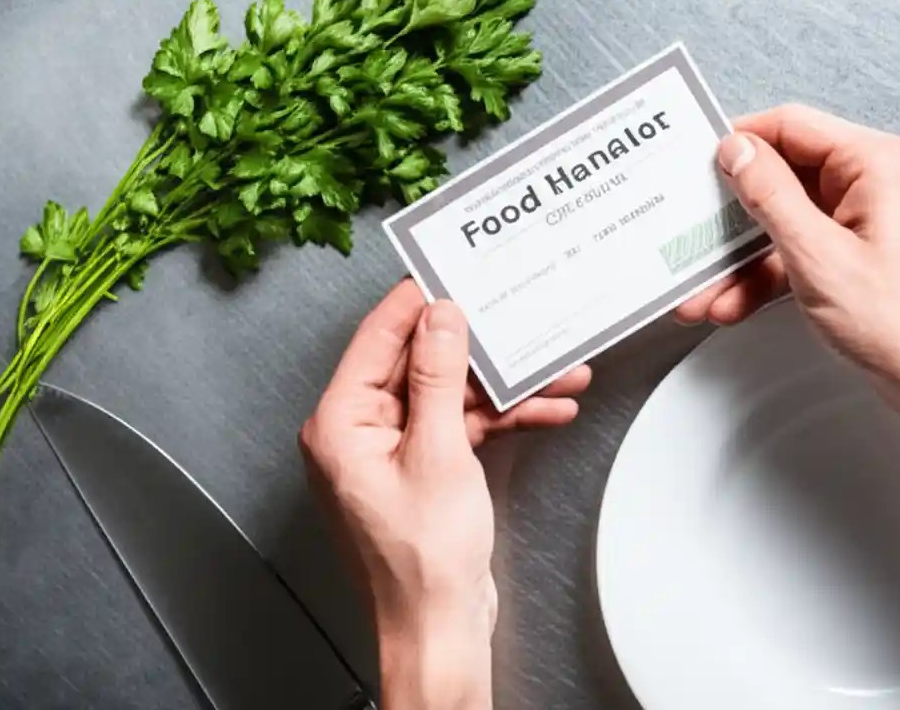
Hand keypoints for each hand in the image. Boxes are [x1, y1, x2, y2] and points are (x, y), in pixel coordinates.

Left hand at [299, 279, 589, 707]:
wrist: (440, 629)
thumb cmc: (422, 563)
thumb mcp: (439, 452)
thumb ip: (437, 377)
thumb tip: (439, 318)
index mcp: (340, 424)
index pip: (377, 340)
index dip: (417, 303)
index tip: (449, 271)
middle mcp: (358, 434)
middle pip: (421, 367)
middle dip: (481, 352)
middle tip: (519, 320)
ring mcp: (391, 454)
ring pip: (450, 398)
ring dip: (505, 389)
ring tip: (559, 374)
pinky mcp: (422, 472)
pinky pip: (461, 429)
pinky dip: (502, 421)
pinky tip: (547, 410)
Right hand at [677, 104, 899, 396]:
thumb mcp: (816, 255)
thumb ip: (770, 195)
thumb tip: (737, 150)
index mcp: (877, 163)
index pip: (791, 126)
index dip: (739, 142)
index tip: (695, 163)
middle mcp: (876, 180)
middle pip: (783, 177)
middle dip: (732, 218)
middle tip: (690, 233)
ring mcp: (868, 216)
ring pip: (785, 220)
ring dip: (742, 257)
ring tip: (704, 292)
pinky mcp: (859, 250)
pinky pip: (801, 248)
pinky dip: (768, 274)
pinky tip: (734, 303)